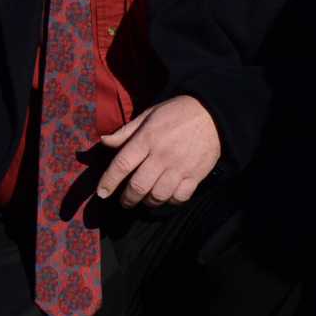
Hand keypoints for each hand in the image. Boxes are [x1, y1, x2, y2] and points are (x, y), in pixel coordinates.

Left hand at [95, 96, 220, 207]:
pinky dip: (170, 201)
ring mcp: (180, 167)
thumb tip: (104, 141)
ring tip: (145, 200)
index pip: (122, 164)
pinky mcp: (196, 175)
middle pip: (138, 186)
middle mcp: (162, 155)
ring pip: (158, 196)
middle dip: (127, 199)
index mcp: (147, 138)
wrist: (214, 113)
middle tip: (125, 202)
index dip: (109, 181)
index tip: (102, 193)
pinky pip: (179, 197)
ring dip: (148, 202)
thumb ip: (126, 131)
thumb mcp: (149, 114)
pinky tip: (167, 197)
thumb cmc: (177, 112)